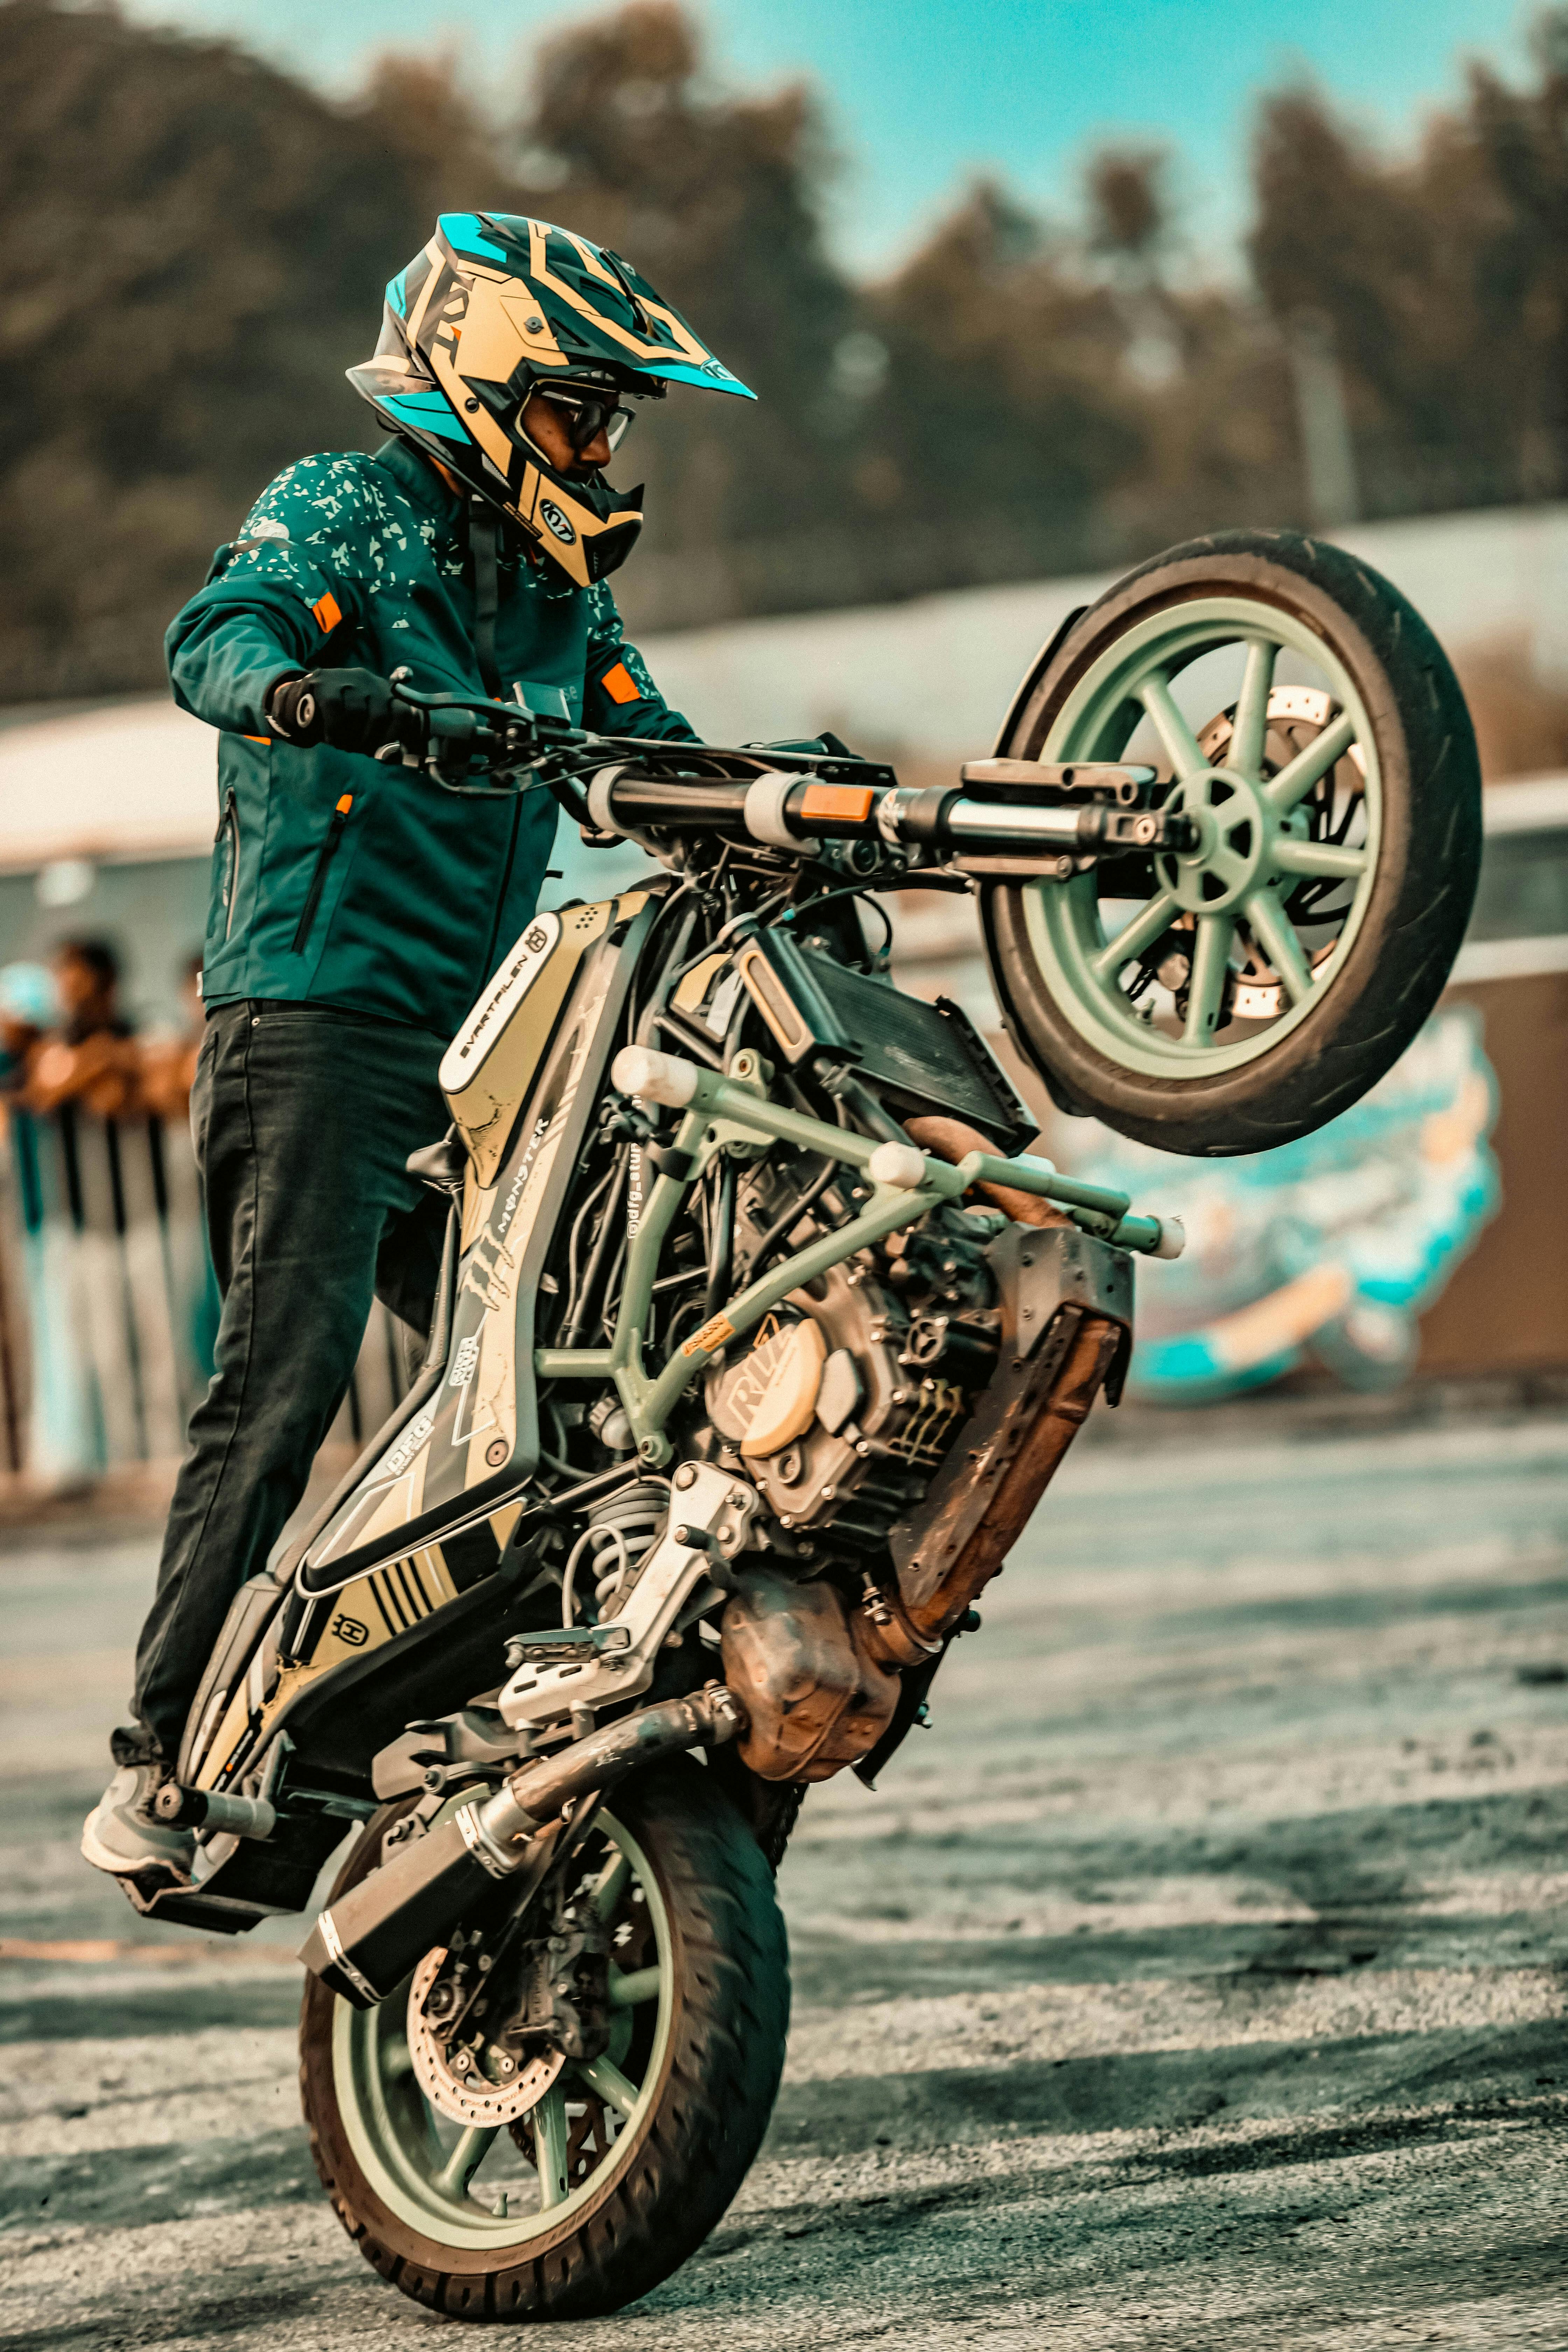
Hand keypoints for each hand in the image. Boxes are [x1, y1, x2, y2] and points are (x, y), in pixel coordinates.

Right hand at [267, 668, 393, 753]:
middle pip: (380, 716)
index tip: (381, 749)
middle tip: (354, 748)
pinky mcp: (324, 681)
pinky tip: (329, 737)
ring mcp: (346, 677)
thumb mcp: (362, 728)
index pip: (402, 712)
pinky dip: (334, 730)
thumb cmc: (339, 721)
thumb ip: (379, 741)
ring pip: (357, 713)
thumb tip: (391, 756)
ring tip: (340, 743)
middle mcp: (369, 680)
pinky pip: (335, 710)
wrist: (300, 702)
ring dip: (348, 737)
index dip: (395, 736)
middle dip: (368, 740)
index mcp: (384, 691)